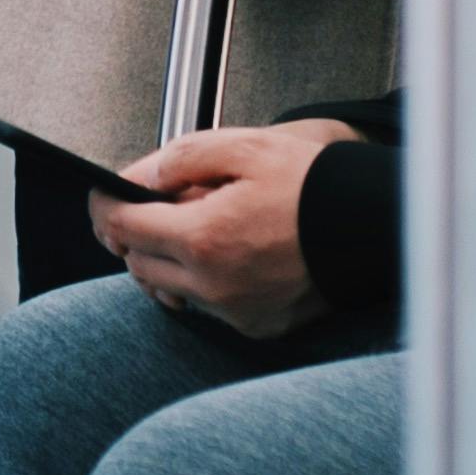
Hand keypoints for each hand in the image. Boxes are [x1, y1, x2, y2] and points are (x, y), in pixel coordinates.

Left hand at [90, 119, 353, 335]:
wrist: (374, 226)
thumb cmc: (315, 184)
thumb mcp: (245, 147)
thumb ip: (182, 157)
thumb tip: (141, 176)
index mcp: (205, 238)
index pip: (124, 226)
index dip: (105, 207)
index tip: (102, 196)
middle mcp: (215, 285)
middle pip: (139, 265)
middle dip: (135, 234)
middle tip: (152, 208)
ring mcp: (235, 312)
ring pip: (172, 290)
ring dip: (169, 261)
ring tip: (197, 228)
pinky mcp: (257, 327)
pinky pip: (210, 307)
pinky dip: (206, 282)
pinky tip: (230, 254)